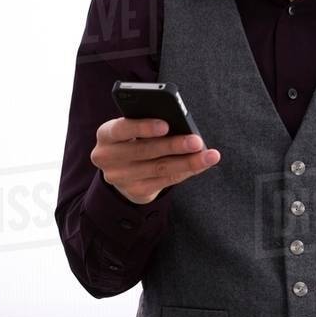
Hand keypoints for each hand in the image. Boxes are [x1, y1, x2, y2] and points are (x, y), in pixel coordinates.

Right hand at [90, 117, 220, 204]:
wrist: (124, 169)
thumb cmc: (134, 139)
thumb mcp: (133, 129)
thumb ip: (148, 125)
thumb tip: (182, 126)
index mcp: (106, 135)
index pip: (121, 129)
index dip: (143, 127)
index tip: (166, 125)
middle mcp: (107, 158)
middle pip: (144, 151)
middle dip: (174, 145)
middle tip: (197, 141)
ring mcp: (120, 178)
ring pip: (159, 168)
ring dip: (187, 162)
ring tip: (209, 155)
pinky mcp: (135, 191)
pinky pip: (165, 181)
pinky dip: (186, 171)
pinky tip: (201, 164)